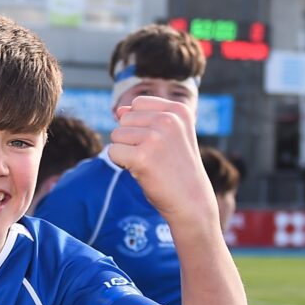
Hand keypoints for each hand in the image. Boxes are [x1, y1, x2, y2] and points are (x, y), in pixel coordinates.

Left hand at [109, 96, 219, 230]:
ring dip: (125, 151)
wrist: (191, 200)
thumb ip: (144, 118)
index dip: (138, 125)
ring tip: (148, 163)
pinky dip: (120, 162)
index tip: (157, 142)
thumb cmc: (177, 167)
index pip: (137, 104)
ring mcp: (155, 137)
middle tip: (152, 156)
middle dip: (130, 138)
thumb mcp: (168, 135)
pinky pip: (113, 151)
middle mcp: (168, 119)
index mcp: (178, 110)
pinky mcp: (142, 156)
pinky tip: (138, 170)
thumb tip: (118, 110)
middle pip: (124, 119)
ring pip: (116, 135)